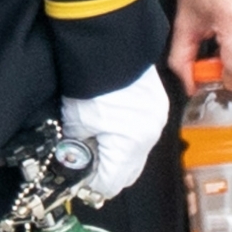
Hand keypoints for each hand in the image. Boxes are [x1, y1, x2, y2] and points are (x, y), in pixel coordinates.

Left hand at [60, 65, 170, 200]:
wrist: (110, 45)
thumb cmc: (92, 80)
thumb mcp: (76, 121)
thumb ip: (77, 149)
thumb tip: (73, 163)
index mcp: (129, 146)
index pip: (110, 184)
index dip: (91, 185)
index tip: (77, 183)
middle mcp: (148, 138)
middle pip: (127, 173)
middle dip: (105, 172)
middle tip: (83, 165)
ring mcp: (156, 122)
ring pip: (136, 154)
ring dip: (116, 155)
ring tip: (94, 142)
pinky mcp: (157, 108)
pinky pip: (142, 135)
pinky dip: (125, 138)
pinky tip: (108, 127)